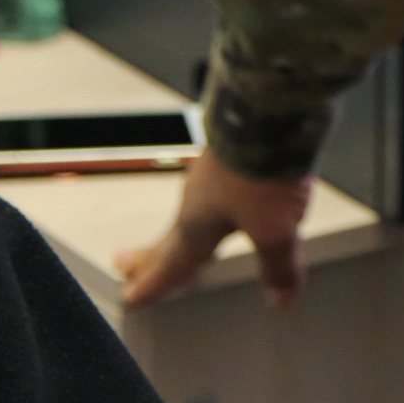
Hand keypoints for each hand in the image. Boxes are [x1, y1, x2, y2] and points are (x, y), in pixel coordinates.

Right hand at [116, 149, 314, 309]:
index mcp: (196, 222)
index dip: (153, 284)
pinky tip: (225, 196)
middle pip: (169, 234)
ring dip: (181, 227)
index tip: (131, 296)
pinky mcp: (236, 150)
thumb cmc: (261, 166)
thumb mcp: (275, 229)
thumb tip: (279, 300)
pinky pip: (215, 186)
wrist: (272, 102)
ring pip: (192, 208)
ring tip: (178, 237)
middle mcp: (199, 196)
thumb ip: (277, 266)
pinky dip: (212, 201)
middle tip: (123, 263)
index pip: (172, 264)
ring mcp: (215, 170)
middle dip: (149, 255)